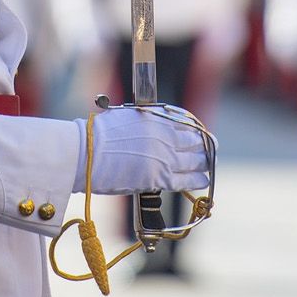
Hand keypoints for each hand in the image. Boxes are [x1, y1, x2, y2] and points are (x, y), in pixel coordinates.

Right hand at [77, 105, 212, 195]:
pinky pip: (184, 180)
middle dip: (204, 147)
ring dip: (203, 164)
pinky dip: (196, 179)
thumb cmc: (99, 135)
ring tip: (208, 166)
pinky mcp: (158, 178)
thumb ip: (145, 121)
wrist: (87, 153)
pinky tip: (203, 180)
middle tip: (210, 150)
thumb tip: (153, 125)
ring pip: (194, 161)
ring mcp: (164, 158)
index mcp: (157, 119)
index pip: (186, 123)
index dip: (196, 131)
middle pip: (195, 142)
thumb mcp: (127, 117)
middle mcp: (165, 137)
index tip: (200, 135)